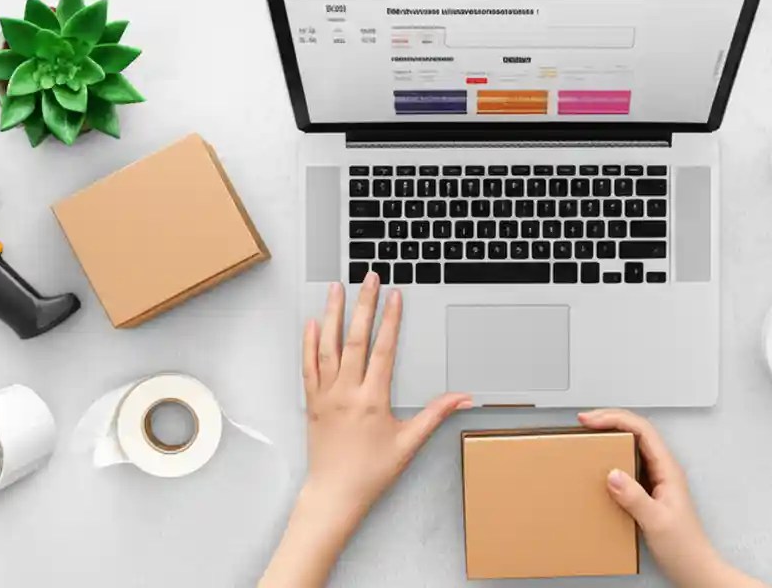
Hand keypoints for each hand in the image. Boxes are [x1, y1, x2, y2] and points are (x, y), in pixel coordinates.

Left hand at [260, 274, 470, 587]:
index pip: (384, 349)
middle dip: (363, 304)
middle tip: (368, 278)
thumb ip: (436, 414)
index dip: (391, 319)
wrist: (335, 494)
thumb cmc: (372, 471)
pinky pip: (308, 366)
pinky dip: (309, 342)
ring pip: (327, 346)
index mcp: (373, 399)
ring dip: (332, 314)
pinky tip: (312, 323)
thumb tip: (463, 398)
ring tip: (336, 288)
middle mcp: (346, 392)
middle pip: (355, 338)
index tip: (395, 296)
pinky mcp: (311, 402)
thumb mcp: (410, 442)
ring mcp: (325, 395)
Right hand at [578, 409, 765, 587]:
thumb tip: (613, 474)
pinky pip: (629, 465)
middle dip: (610, 420)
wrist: (695, 569)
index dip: (615, 419)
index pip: (642, 430)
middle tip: (585, 421)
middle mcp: (663, 470)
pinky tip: (600, 466)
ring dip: (611, 436)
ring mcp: (657, 479)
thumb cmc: (685, 548)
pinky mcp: (649, 491)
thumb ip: (635, 497)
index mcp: (668, 470)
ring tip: (590, 436)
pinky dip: (612, 457)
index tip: (591, 420)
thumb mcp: (657, 522)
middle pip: (636, 431)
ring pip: (633, 445)